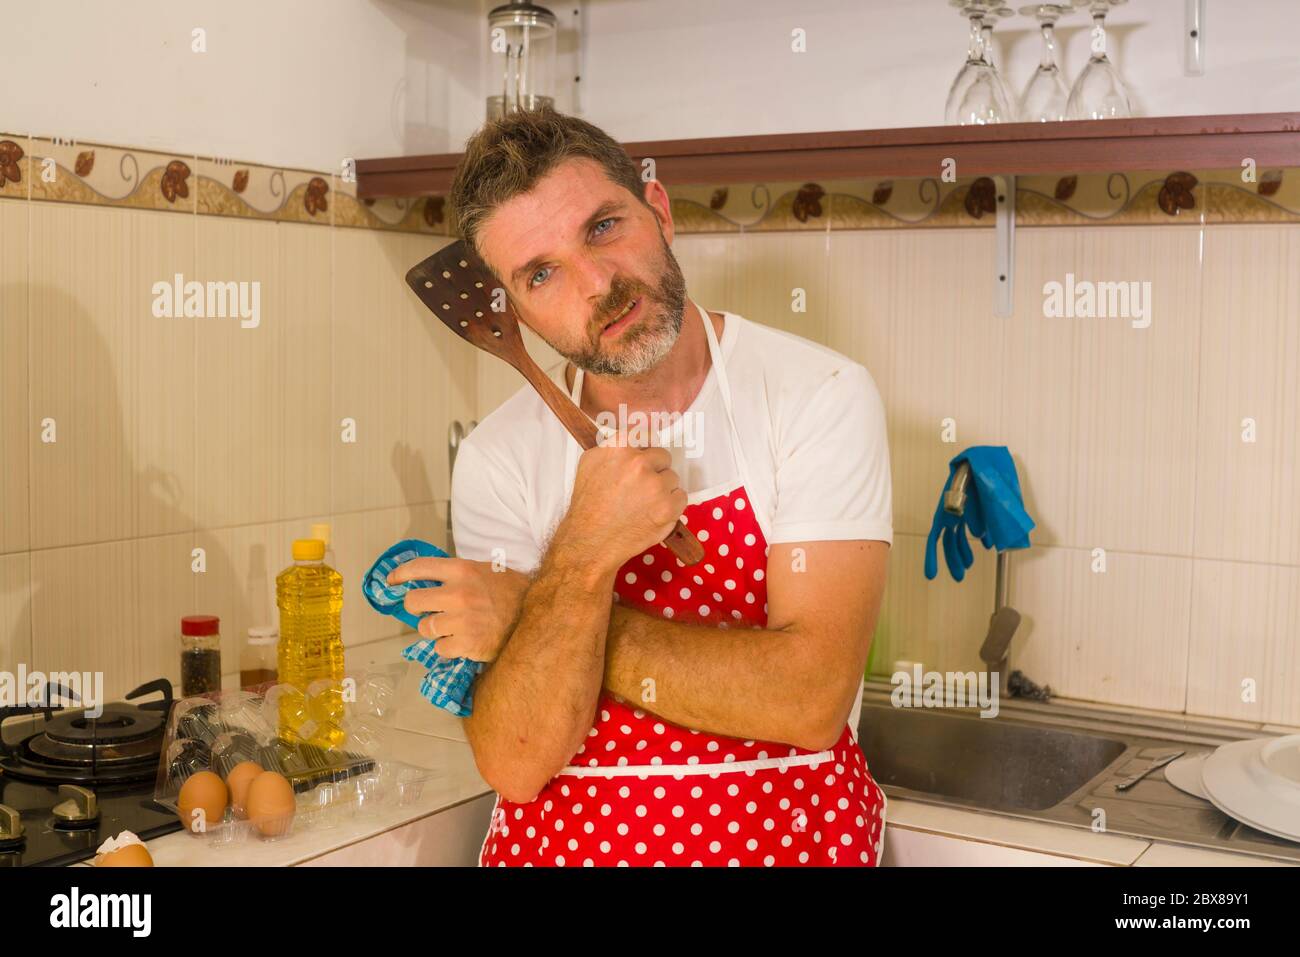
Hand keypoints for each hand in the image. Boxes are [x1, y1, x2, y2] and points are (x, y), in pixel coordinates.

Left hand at [386, 557, 529, 661]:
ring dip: (434, 630)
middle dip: (416, 608)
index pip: (419, 568)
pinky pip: (440, 649)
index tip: (390, 581)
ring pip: (425, 628)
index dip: (399, 574)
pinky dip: (448, 648)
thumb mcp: (484, 570)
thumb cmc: (510, 591)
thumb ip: (457, 574)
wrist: (536, 616)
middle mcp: (458, 593)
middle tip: (426, 611)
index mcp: (461, 570)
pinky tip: (461, 642)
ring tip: (450, 628)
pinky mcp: (467, 644)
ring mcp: (462, 620)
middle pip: (413, 602)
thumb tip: (426, 581)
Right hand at [556, 442, 686, 573]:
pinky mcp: (668, 506)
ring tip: (642, 504)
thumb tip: (634, 440)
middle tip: (640, 488)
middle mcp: (638, 462)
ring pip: (672, 478)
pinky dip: (671, 506)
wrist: (590, 541)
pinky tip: (652, 513)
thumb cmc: (588, 506)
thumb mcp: (590, 463)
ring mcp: (655, 485)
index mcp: (619, 447)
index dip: (646, 449)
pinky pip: (681, 497)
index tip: (646, 456)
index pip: (646, 434)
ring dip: (662, 489)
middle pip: (663, 457)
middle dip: (655, 471)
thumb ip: (613, 448)